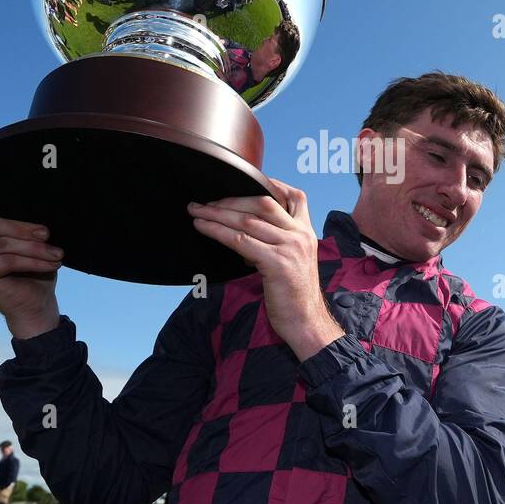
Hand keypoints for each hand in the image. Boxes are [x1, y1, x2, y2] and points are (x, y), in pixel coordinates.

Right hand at [0, 215, 62, 338]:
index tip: (46, 232)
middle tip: (49, 238)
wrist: (35, 306)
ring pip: (3, 245)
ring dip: (34, 250)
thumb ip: (28, 230)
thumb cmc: (36, 273)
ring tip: (56, 256)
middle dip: (24, 232)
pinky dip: (30, 262)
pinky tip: (49, 265)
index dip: (19, 223)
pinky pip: (5, 261)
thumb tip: (38, 214)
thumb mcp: (33, 246)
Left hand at [188, 178, 343, 360]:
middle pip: (262, 203)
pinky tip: (204, 228)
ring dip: (217, 214)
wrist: (305, 322)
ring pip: (248, 220)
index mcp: (307, 232)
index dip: (270, 184)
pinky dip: (219, 232)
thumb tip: (245, 232)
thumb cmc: (294, 296)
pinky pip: (241, 240)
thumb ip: (277, 243)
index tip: (243, 181)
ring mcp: (290, 247)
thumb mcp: (293, 262)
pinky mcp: (277, 262)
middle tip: (204, 202)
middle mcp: (301, 235)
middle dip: (230, 200)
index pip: (295, 197)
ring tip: (197, 212)